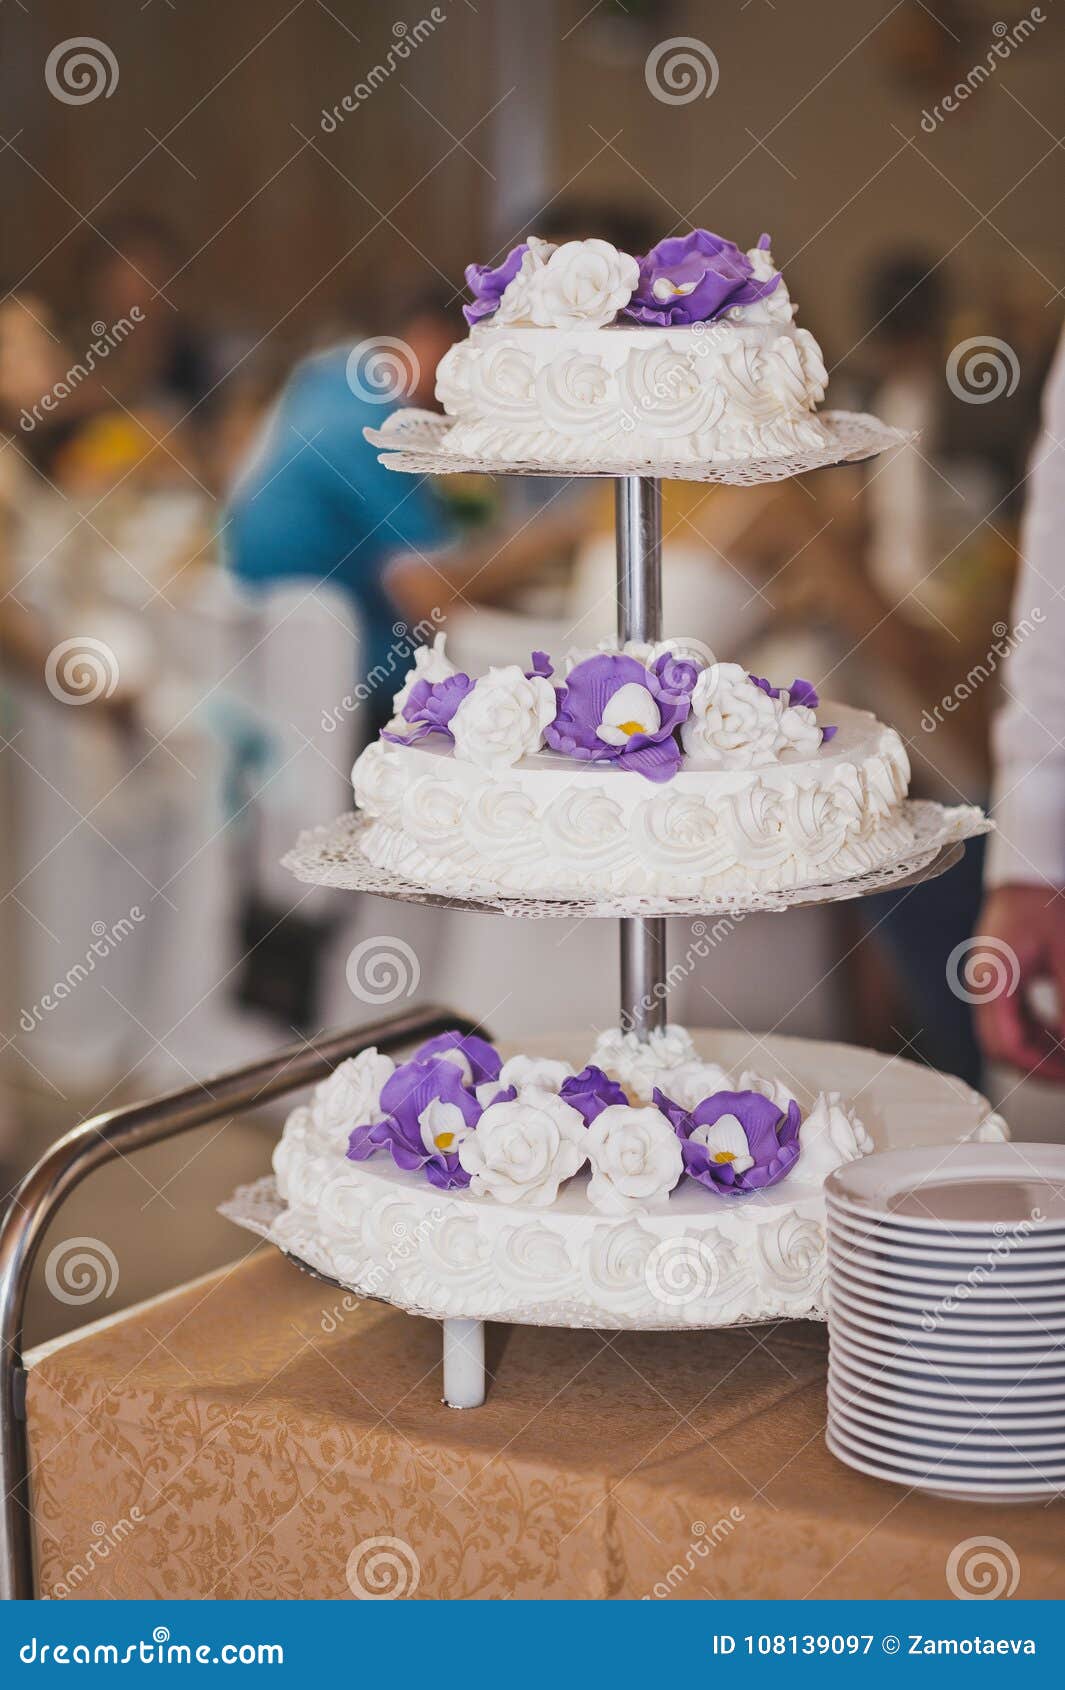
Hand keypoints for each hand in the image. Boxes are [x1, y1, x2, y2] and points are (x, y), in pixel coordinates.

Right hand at [974, 884, 1064, 1080]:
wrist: (1026, 873)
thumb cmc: (1042, 902)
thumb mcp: (1064, 952)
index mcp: (993, 980)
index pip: (1006, 1044)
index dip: (1039, 1068)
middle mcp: (983, 986)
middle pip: (998, 1047)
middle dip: (1036, 1066)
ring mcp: (987, 984)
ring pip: (1004, 1036)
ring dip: (1037, 1051)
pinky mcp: (997, 980)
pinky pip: (1010, 1019)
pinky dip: (1036, 1033)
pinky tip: (1061, 1033)